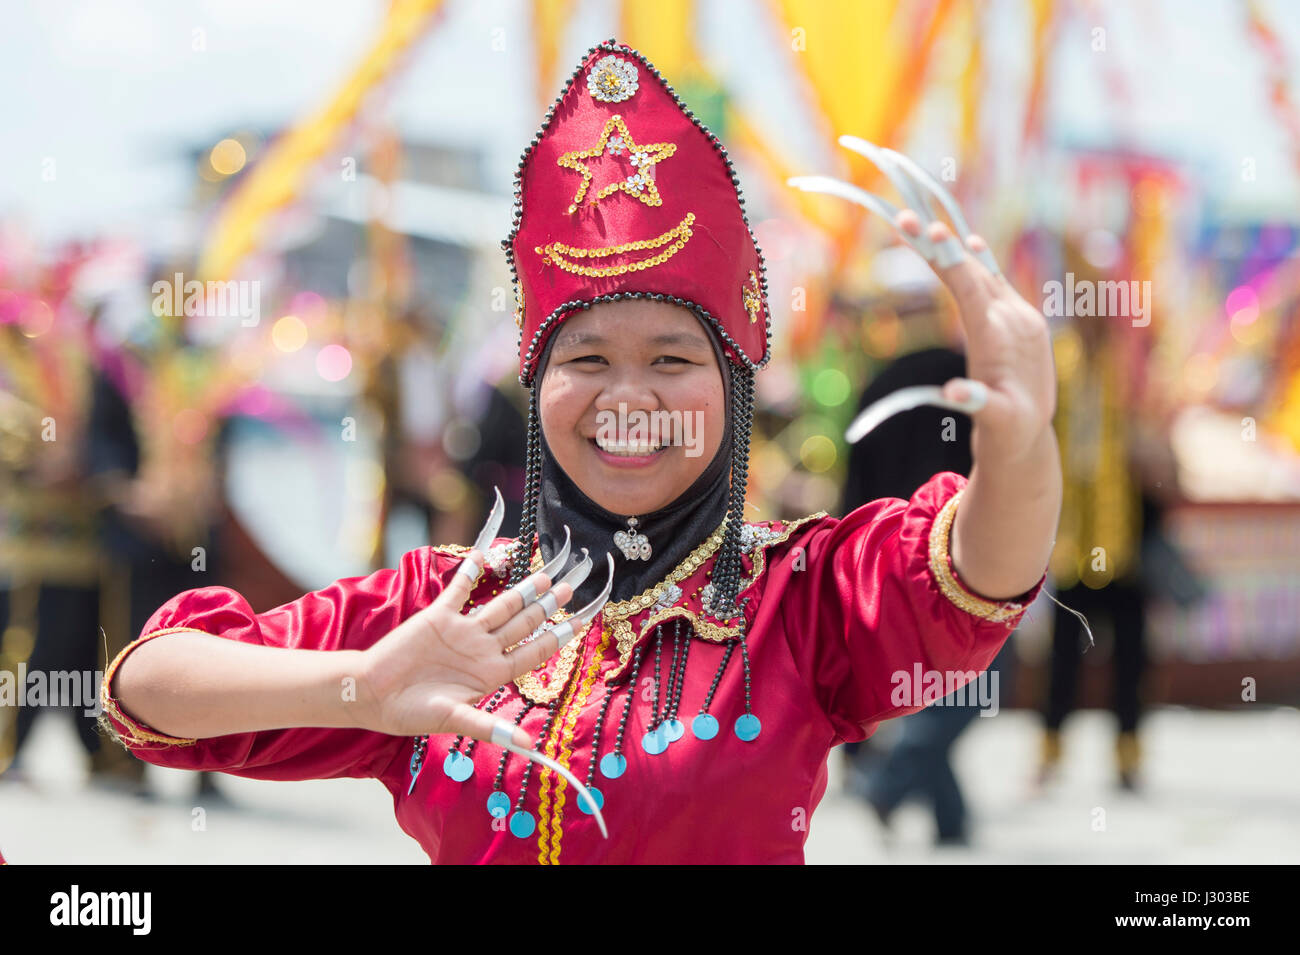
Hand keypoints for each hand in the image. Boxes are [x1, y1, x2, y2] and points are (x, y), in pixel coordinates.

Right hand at [357, 555, 571, 747]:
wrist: (373, 694)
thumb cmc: (412, 712)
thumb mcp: (454, 720)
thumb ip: (489, 728)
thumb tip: (525, 744)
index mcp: (492, 673)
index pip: (534, 652)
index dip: (558, 637)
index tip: (582, 623)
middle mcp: (483, 648)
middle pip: (523, 623)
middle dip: (547, 606)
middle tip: (569, 587)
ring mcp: (463, 631)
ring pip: (500, 605)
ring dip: (521, 590)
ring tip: (544, 574)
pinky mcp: (438, 616)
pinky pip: (459, 589)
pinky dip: (472, 572)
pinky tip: (486, 555)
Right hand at [896, 211, 1055, 465]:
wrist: (1031, 434)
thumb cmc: (1007, 432)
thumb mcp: (995, 422)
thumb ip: (980, 405)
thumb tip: (956, 394)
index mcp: (1000, 338)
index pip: (971, 289)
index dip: (951, 260)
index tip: (932, 232)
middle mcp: (1013, 319)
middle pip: (972, 273)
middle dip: (940, 245)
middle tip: (907, 217)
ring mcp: (1020, 318)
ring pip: (983, 274)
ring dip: (953, 249)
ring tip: (926, 225)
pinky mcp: (1020, 322)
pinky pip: (996, 284)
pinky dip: (979, 263)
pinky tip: (972, 244)